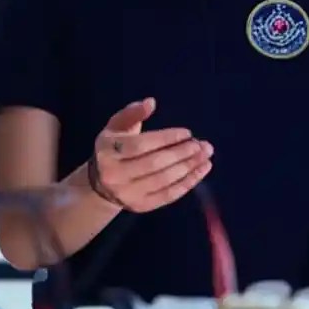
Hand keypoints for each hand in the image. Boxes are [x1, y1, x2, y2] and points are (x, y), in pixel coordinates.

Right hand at [88, 98, 212, 212]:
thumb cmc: (114, 148)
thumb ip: (133, 113)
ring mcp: (127, 194)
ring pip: (163, 180)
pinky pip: (168, 195)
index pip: (141, 145)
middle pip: (154, 164)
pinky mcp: (140, 206)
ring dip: (189, 168)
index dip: (166, 138)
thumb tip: (151, 102)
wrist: (102, 185)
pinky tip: (201, 171)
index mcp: (108, 152)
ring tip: (206, 156)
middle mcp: (114, 175)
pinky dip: (187, 183)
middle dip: (182, 154)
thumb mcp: (116, 127)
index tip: (187, 133)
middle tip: (203, 145)